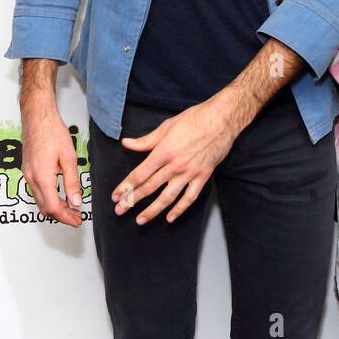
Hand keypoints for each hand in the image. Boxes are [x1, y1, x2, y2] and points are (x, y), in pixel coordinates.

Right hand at [20, 101, 83, 227]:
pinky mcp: (27, 170)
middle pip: (44, 207)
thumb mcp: (68, 157)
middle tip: (77, 218)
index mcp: (42, 176)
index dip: (66, 217)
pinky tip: (60, 196)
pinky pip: (36, 191)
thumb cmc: (53, 132)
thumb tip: (76, 201)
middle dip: (61, 216)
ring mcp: (27, 174)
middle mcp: (31, 178)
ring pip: (39, 200)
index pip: (52, 207)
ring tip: (71, 209)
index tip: (78, 220)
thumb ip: (72, 181)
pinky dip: (48, 198)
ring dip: (54, 208)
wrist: (36, 117)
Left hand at [112, 94, 239, 223]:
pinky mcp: (203, 176)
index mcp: (164, 152)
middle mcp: (175, 165)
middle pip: (149, 187)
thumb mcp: (167, 126)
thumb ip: (146, 140)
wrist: (222, 119)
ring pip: (168, 197)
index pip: (140, 174)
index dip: (126, 186)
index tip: (116, 195)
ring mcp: (190, 173)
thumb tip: (127, 143)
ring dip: (152, 210)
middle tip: (120, 210)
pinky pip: (190, 197)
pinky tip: (170, 217)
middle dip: (132, 200)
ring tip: (140, 220)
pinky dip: (180, 209)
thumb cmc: (195, 119)